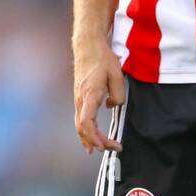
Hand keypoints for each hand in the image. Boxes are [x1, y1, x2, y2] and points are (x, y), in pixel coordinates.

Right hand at [73, 37, 125, 154]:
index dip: (95, 138)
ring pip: (80, 125)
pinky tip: (91, 138)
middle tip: (114, 148)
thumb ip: (118, 94)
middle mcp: (80, 99)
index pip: (87, 123)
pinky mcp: (80, 97)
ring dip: (90, 139)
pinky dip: (86, 131)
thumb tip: (112, 105)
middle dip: (97, 142)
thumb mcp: (116, 75)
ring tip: (101, 150)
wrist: (88, 45)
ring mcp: (78, 99)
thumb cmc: (102, 58)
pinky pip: (80, 119)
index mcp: (89, 95)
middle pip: (83, 128)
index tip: (106, 146)